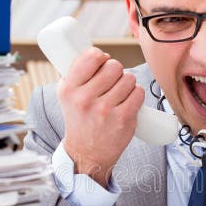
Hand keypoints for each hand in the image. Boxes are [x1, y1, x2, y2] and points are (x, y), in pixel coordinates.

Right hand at [56, 48, 144, 187]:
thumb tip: (94, 53)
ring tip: (119, 94)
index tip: (102, 63)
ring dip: (127, 83)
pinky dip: (136, 95)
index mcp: (69, 89)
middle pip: (114, 66)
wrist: (87, 152)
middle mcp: (85, 99)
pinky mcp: (123, 119)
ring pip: (129, 78)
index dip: (101, 57)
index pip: (92, 57)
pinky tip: (128, 101)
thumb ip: (75, 73)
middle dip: (116, 71)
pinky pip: (138, 93)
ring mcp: (105, 110)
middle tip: (112, 82)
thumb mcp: (66, 95)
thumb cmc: (79, 119)